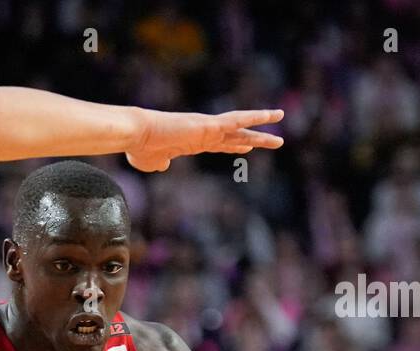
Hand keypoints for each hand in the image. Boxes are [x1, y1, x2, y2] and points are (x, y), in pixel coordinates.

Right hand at [127, 109, 284, 172]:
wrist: (138, 134)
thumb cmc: (141, 148)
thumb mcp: (150, 162)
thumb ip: (158, 164)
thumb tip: (162, 165)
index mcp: (192, 142)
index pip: (219, 144)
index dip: (234, 145)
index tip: (247, 146)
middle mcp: (203, 132)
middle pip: (235, 135)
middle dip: (255, 138)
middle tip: (277, 140)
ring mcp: (207, 127)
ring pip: (241, 124)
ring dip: (262, 123)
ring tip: (281, 117)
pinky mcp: (209, 124)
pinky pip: (238, 120)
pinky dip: (255, 117)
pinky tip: (271, 115)